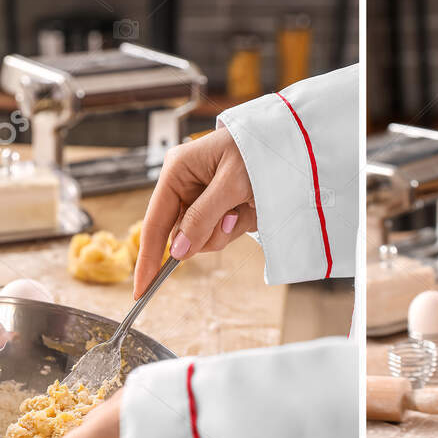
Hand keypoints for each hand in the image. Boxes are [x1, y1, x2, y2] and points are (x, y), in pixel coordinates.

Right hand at [134, 128, 256, 297]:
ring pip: (206, 238)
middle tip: (234, 211)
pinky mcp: (223, 208)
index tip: (141, 290)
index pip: (155, 223)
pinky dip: (241, 224)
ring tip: (247, 201)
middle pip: (183, 235)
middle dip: (210, 232)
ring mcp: (205, 199)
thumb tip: (178, 252)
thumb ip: (203, 217)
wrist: (296, 146)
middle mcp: (186, 186)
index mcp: (177, 171)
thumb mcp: (232, 182)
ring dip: (229, 228)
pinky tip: (252, 204)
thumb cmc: (259, 151)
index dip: (148, 258)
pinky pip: (225, 232)